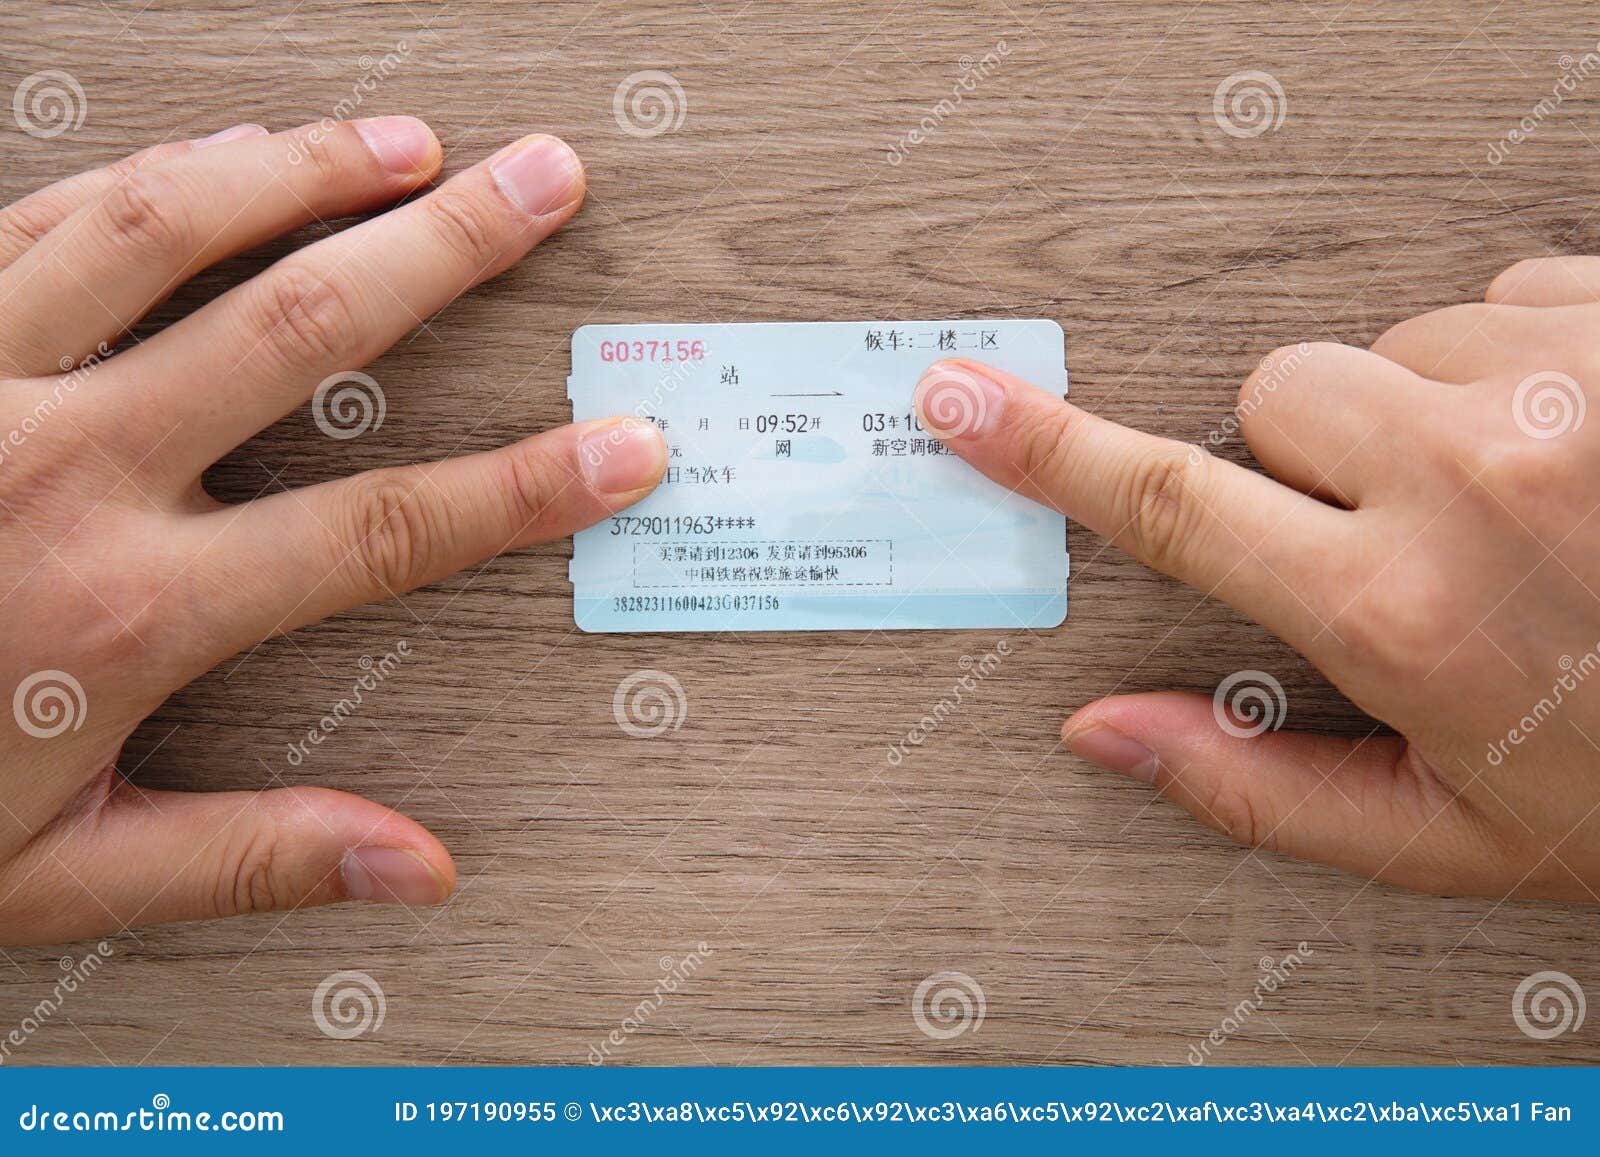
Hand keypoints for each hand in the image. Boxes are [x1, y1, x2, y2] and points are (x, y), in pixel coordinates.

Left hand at [0, 118, 664, 945]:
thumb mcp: (54, 872)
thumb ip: (249, 857)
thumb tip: (413, 865)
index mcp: (122, 609)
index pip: (382, 531)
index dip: (525, 485)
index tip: (619, 444)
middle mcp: (57, 468)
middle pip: (298, 325)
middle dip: (444, 246)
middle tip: (539, 182)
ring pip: (159, 227)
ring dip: (298, 170)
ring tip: (399, 139)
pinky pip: (27, 215)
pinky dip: (138, 174)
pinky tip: (211, 151)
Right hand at [915, 257, 1599, 898]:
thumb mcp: (1455, 834)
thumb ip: (1256, 787)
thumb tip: (1107, 732)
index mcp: (1399, 610)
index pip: (1171, 503)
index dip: (1048, 448)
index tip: (969, 396)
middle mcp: (1473, 476)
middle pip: (1278, 393)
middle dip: (1303, 456)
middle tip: (1387, 533)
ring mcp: (1568, 383)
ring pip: (1391, 344)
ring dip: (1420, 412)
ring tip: (1515, 497)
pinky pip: (1507, 294)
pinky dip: (1515, 359)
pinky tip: (1577, 439)